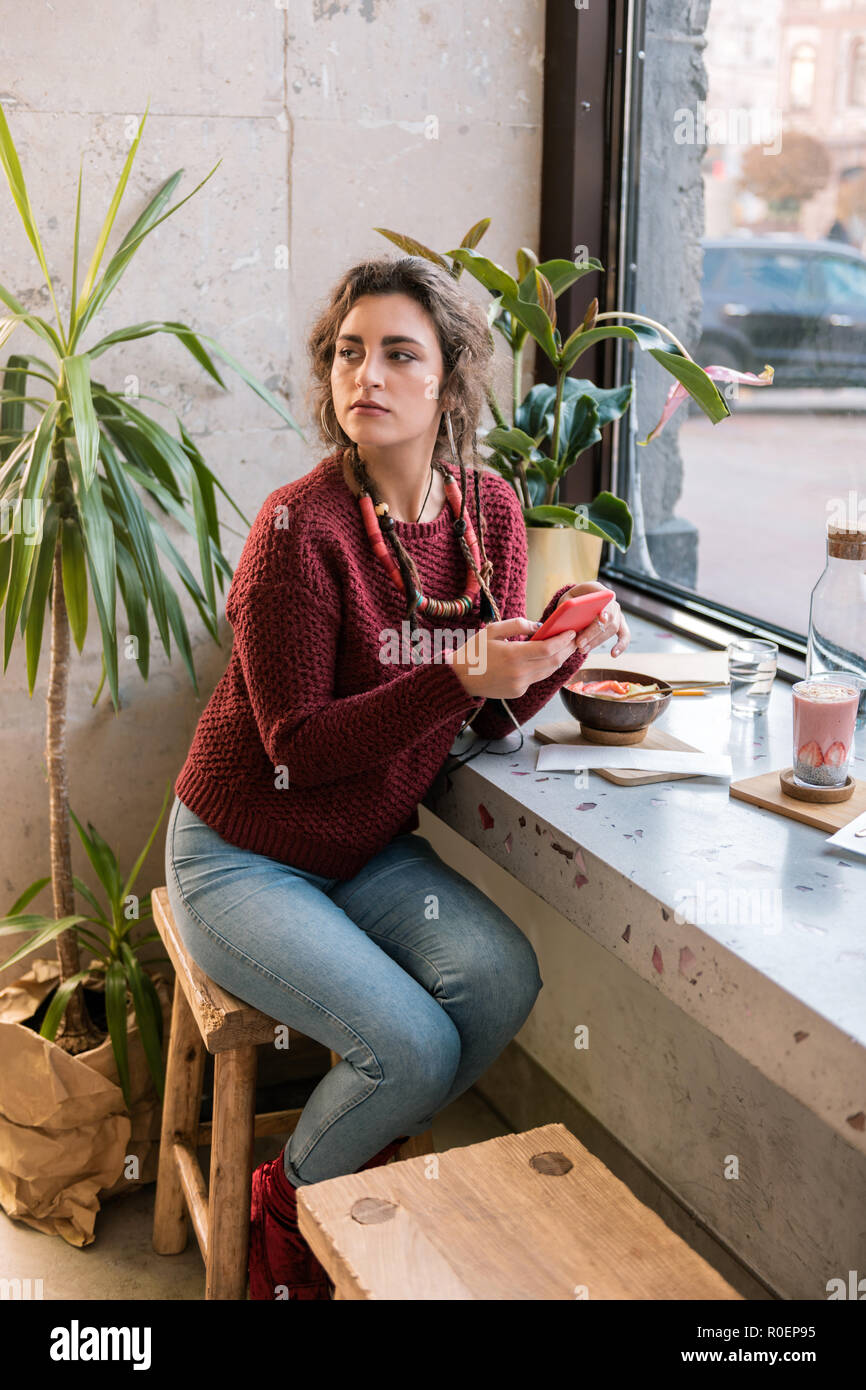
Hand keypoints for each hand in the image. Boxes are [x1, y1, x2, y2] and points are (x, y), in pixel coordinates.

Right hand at [447, 617, 579, 699]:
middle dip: (567, 650)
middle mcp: (519, 673)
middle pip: (553, 662)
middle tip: (575, 639)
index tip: (572, 632)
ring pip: (548, 671)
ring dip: (559, 659)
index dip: (563, 640)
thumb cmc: (474, 651)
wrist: (459, 678)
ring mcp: (519, 685)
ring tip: (566, 648)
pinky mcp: (518, 692)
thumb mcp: (492, 630)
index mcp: (512, 655)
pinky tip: (547, 658)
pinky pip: (536, 678)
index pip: (547, 649)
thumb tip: (540, 626)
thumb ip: (517, 625)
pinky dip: (544, 667)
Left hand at [555, 581, 630, 657]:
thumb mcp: (565, 600)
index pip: (605, 597)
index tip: (601, 618)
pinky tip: (613, 654)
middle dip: (593, 632)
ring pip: (613, 628)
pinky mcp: (619, 623)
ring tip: (582, 650)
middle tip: (579, 643)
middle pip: (608, 617)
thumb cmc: (570, 602)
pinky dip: (621, 645)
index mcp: (597, 590)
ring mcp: (616, 612)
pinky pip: (625, 634)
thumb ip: (568, 607)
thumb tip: (571, 619)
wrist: (577, 604)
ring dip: (597, 641)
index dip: (605, 607)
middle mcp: (610, 600)